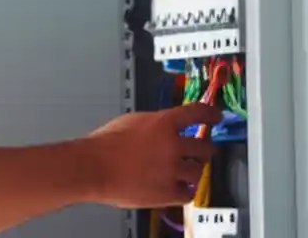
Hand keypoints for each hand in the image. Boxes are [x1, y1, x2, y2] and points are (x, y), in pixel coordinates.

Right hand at [83, 103, 222, 207]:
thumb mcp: (131, 122)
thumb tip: (168, 128)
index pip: (197, 114)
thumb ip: (155, 125)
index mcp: (163, 124)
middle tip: (199, 150)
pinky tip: (177, 186)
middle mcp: (173, 146)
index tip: (215, 116)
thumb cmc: (103, 145)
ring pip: (198, 171)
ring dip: (192, 170)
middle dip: (203, 148)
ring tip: (183, 171)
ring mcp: (172, 170)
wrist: (92, 168)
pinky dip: (184, 190)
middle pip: (205, 146)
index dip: (210, 114)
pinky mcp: (168, 192)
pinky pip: (189, 193)